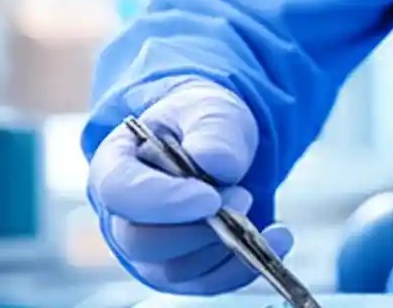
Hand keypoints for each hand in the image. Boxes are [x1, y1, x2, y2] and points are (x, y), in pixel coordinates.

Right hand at [87, 79, 292, 294]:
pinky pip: (209, 283)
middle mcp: (122, 216)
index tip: (210, 199)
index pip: (120, 192)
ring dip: (224, 245)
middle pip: (143, 241)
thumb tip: (219, 165)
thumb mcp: (210, 109)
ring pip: (177, 270)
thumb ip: (212, 130)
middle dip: (199, 227)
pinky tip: (277, 236)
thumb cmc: (202, 122)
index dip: (162, 202)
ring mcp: (149, 251)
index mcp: (115, 165)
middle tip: (243, 196)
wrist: (218, 142)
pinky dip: (246, 266)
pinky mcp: (183, 271)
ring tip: (255, 206)